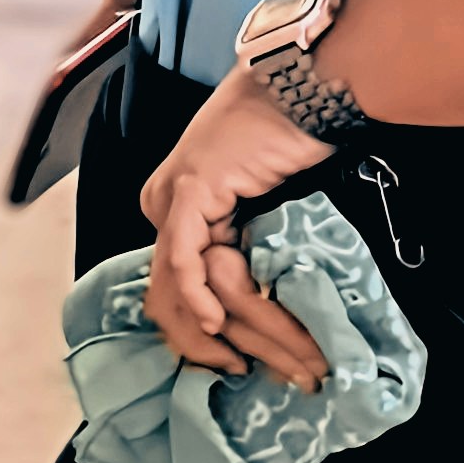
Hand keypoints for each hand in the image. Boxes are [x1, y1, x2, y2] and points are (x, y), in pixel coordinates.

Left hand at [138, 71, 332, 387]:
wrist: (301, 90)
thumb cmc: (289, 140)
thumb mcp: (258, 206)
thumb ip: (241, 244)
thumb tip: (250, 307)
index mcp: (174, 206)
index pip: (169, 284)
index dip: (195, 332)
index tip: (232, 360)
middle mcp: (162, 203)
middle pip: (162, 292)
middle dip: (196, 343)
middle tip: (236, 372)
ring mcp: (171, 196)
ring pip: (170, 285)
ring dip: (205, 332)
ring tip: (237, 360)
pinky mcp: (191, 190)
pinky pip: (183, 260)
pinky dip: (196, 299)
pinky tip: (218, 326)